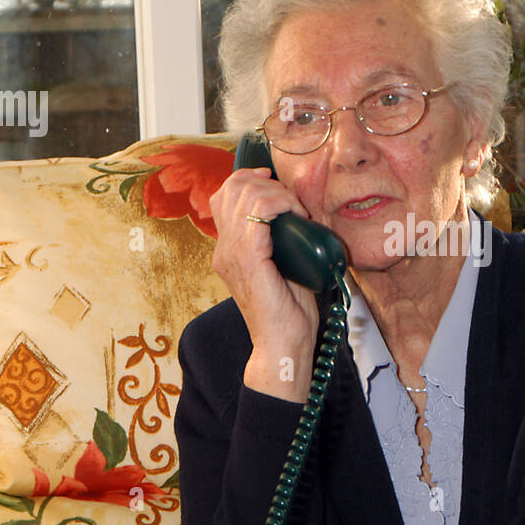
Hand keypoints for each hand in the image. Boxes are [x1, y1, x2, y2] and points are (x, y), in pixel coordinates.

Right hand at [209, 167, 318, 400]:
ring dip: (279, 193)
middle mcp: (224, 248)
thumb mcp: (282, 267)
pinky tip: (297, 215)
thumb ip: (281, 243)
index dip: (250, 179)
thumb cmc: (288, 312)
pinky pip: (259, 213)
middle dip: (268, 184)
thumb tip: (300, 218)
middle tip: (293, 203)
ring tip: (298, 211)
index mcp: (228, 249)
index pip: (224, 195)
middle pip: (232, 187)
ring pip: (247, 194)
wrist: (283, 345)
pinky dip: (281, 204)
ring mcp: (232, 253)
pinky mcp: (248, 259)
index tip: (278, 185)